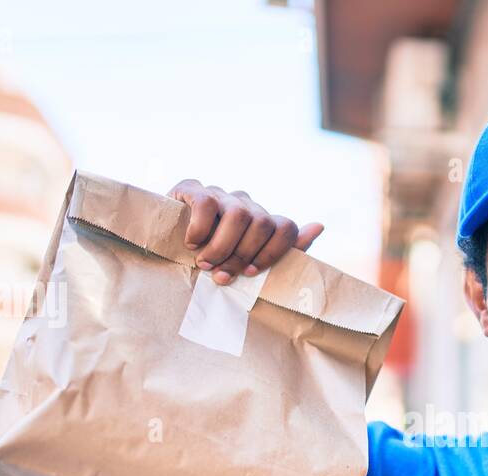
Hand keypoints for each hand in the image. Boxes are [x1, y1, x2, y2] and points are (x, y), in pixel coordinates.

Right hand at [167, 179, 323, 283]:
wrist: (168, 249)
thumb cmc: (215, 261)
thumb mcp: (249, 264)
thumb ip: (287, 250)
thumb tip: (319, 226)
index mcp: (262, 220)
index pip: (286, 227)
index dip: (272, 253)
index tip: (252, 273)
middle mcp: (245, 203)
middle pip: (262, 223)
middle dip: (243, 255)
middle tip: (222, 275)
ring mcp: (220, 194)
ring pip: (238, 215)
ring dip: (221, 246)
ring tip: (205, 264)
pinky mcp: (192, 188)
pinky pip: (207, 203)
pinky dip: (201, 229)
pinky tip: (192, 243)